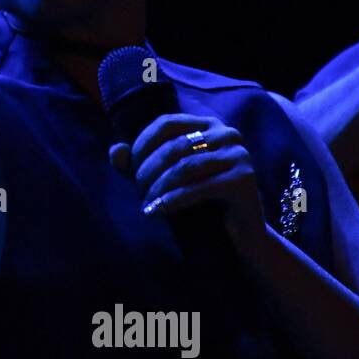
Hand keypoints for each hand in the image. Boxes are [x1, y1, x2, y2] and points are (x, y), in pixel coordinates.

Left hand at [108, 113, 267, 255]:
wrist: (239, 235)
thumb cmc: (199, 202)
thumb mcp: (164, 179)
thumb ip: (138, 164)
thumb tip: (115, 152)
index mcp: (209, 125)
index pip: (165, 124)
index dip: (142, 146)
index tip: (130, 173)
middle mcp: (227, 133)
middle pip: (173, 146)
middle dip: (148, 172)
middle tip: (139, 194)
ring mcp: (239, 155)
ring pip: (183, 167)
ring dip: (158, 188)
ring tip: (146, 205)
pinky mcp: (244, 179)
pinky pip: (198, 188)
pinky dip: (172, 200)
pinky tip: (157, 212)